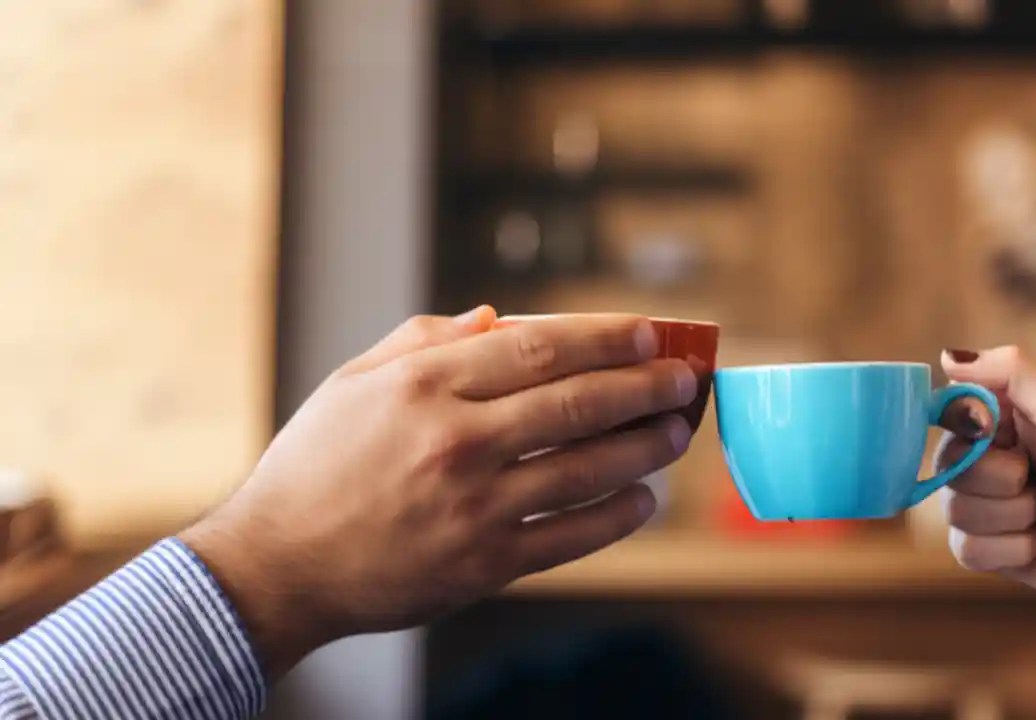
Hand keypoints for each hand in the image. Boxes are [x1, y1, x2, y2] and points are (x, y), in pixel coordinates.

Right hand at [181, 309, 697, 675]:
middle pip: (578, 402)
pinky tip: (643, 499)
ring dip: (645, 446)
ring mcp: (475, 505)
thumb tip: (495, 318)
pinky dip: (617, 516)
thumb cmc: (316, 466)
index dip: (606, 338)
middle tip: (686, 378)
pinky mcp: (484, 564)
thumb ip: (425, 341)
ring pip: (587, 467)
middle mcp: (458, 440)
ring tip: (678, 431)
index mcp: (426, 384)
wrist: (277, 565)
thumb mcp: (353, 383)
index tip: (650, 334)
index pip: (541, 347)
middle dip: (646, 386)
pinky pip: (571, 536)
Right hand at [935, 346, 1035, 615]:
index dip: (968, 424)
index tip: (999, 431)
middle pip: (946, 463)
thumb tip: (946, 356)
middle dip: (1000, 477)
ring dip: (1012, 515)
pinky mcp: (983, 551)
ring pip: (954, 509)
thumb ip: (1012, 373)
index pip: (948, 412)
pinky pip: (966, 549)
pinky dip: (1009, 549)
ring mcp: (980, 508)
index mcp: (999, 423)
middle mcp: (982, 462)